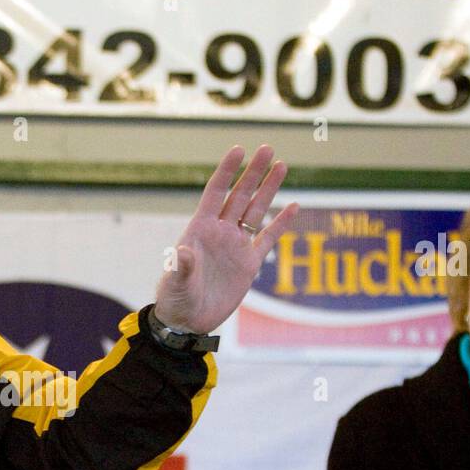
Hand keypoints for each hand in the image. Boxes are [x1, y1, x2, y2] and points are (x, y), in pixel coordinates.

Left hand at [153, 144, 299, 333]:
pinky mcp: (248, 264)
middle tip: (268, 148)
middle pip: (239, 195)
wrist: (188, 321)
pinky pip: (267, 238)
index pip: (215, 193)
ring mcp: (235, 245)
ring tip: (281, 165)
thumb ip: (182, 267)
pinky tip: (294, 206)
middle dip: (253, 172)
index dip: (227, 172)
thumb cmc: (175, 299)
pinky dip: (281, 223)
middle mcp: (219, 232)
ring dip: (268, 189)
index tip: (239, 150)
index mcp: (200, 229)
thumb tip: (182, 251)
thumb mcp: (176, 283)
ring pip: (256, 211)